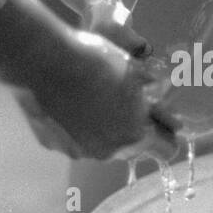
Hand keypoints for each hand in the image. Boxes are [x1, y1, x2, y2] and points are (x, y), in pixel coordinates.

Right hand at [0, 0, 177, 162]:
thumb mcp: (135, 71)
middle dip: (131, 126)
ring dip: (100, 125)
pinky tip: (66, 100)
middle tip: (123, 98)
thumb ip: (152, 91)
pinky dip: (72, 123)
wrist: (45, 60)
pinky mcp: (51, 144)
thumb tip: (161, 96)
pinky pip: (71, 137)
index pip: (167, 149)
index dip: (168, 132)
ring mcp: (77, 151)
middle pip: (131, 145)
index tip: (161, 118)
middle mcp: (108, 152)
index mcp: (135, 136)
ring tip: (90, 95)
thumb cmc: (95, 62)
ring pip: (98, 142)